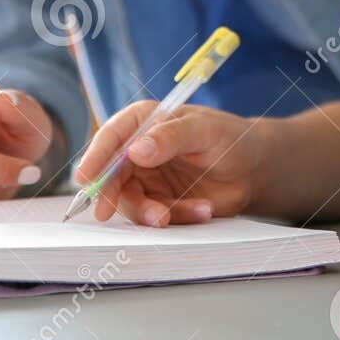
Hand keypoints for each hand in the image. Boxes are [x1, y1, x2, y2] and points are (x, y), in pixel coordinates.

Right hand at [73, 101, 267, 226]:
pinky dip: (178, 217)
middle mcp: (139, 151)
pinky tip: (203, 211)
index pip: (112, 136)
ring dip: (150, 212)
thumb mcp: (204, 130)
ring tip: (172, 216)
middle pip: (112, 174)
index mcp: (144, 121)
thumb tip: (135, 151)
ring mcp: (148, 179)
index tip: (85, 178)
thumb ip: (171, 137)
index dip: (96, 157)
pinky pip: (157, 217)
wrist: (254, 169)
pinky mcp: (160, 203)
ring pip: (131, 202)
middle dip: (112, 195)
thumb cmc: (230, 137)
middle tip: (111, 212)